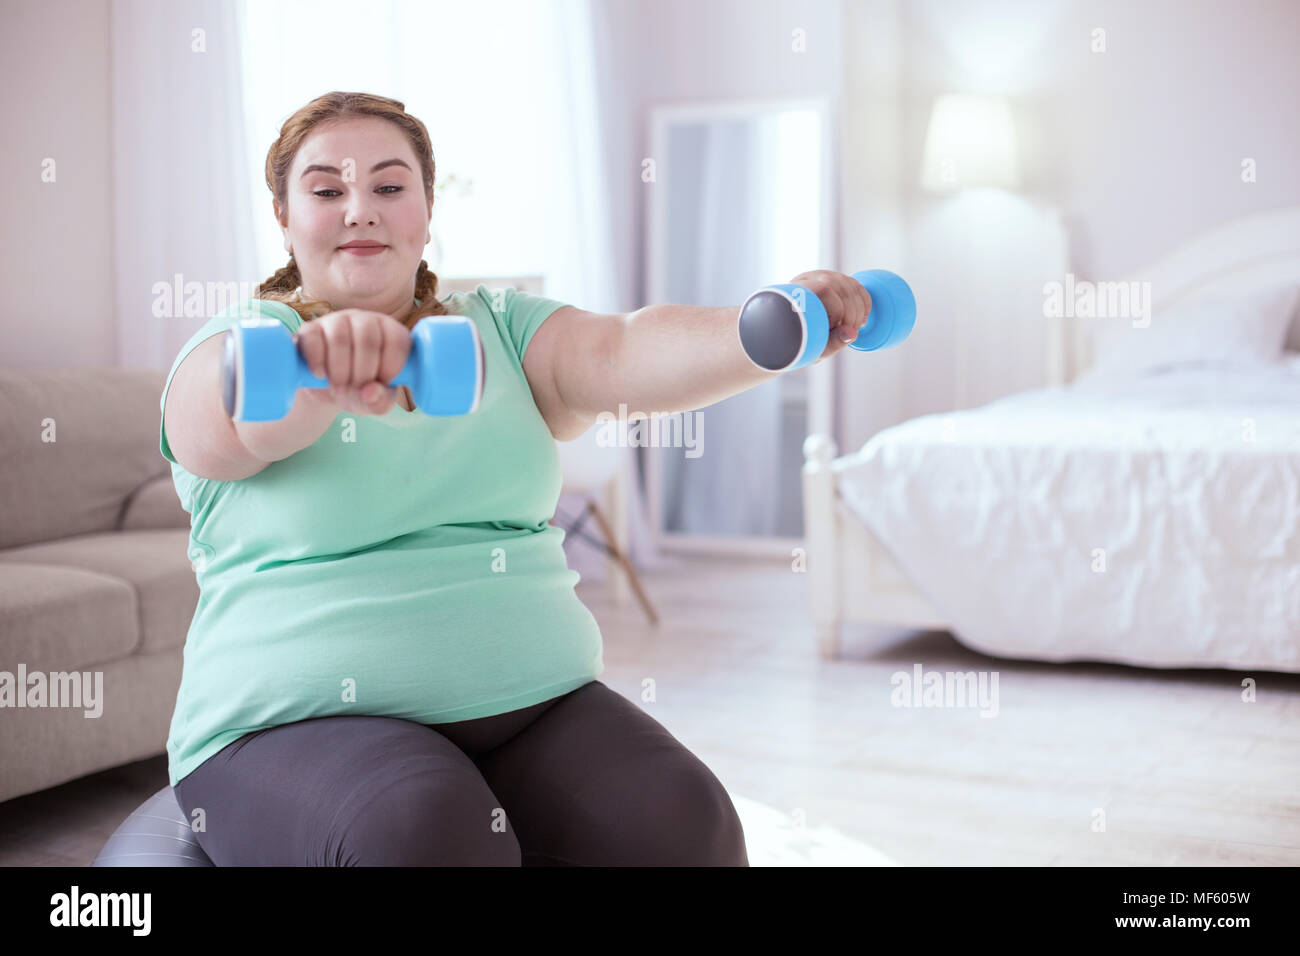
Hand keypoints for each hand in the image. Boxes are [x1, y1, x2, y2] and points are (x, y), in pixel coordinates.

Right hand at [293, 309, 411, 415]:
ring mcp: (337, 321)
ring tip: (338, 389)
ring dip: (339, 371)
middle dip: (362, 374)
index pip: (396, 340)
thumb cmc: (360, 392)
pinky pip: (313, 337)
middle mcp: (365, 321)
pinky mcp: (310, 328)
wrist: (327, 390)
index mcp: (390, 333)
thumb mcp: (375, 402)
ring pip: (339, 338)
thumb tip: (370, 392)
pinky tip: (320, 374)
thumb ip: (380, 401)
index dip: (391, 366)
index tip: (382, 383)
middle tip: (354, 392)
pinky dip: (317, 361)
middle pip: (368, 339)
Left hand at [786, 270, 872, 361]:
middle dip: (851, 314)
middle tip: (846, 334)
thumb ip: (831, 343)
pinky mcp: (839, 282)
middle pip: (841, 288)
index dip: (836, 311)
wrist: (792, 335)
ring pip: (852, 287)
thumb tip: (852, 334)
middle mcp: (811, 279)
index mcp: (798, 289)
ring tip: (851, 330)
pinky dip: (864, 305)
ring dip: (858, 312)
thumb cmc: (799, 343)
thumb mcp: (811, 349)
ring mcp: (826, 278)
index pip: (824, 289)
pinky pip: (859, 289)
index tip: (834, 329)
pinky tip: (860, 321)